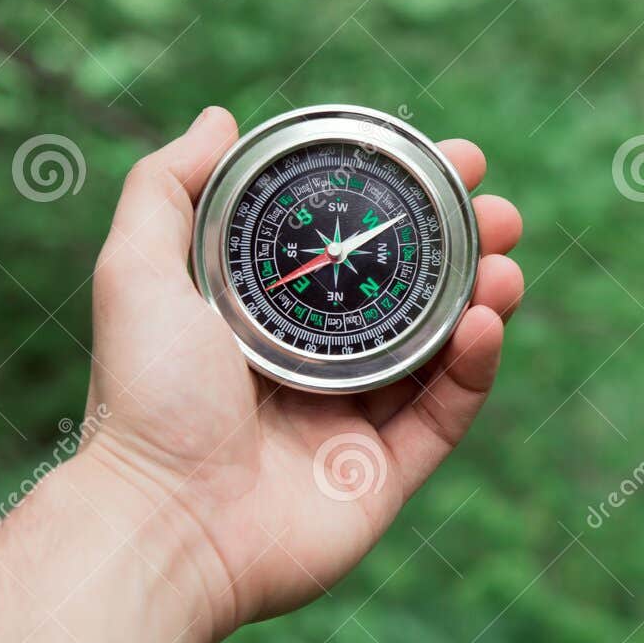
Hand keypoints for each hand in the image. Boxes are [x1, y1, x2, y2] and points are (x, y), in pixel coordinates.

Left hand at [79, 107, 523, 637]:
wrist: (162, 523)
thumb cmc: (145, 398)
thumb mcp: (137, 272)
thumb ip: (165, 189)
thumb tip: (219, 119)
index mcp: (262, 319)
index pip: (347, 245)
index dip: (399, 199)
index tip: (445, 156)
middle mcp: (311, 367)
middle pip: (407, 294)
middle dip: (460, 246)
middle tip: (498, 209)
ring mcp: (351, 424)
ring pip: (437, 351)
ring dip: (481, 299)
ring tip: (506, 260)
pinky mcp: (383, 478)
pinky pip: (444, 416)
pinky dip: (473, 370)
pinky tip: (485, 324)